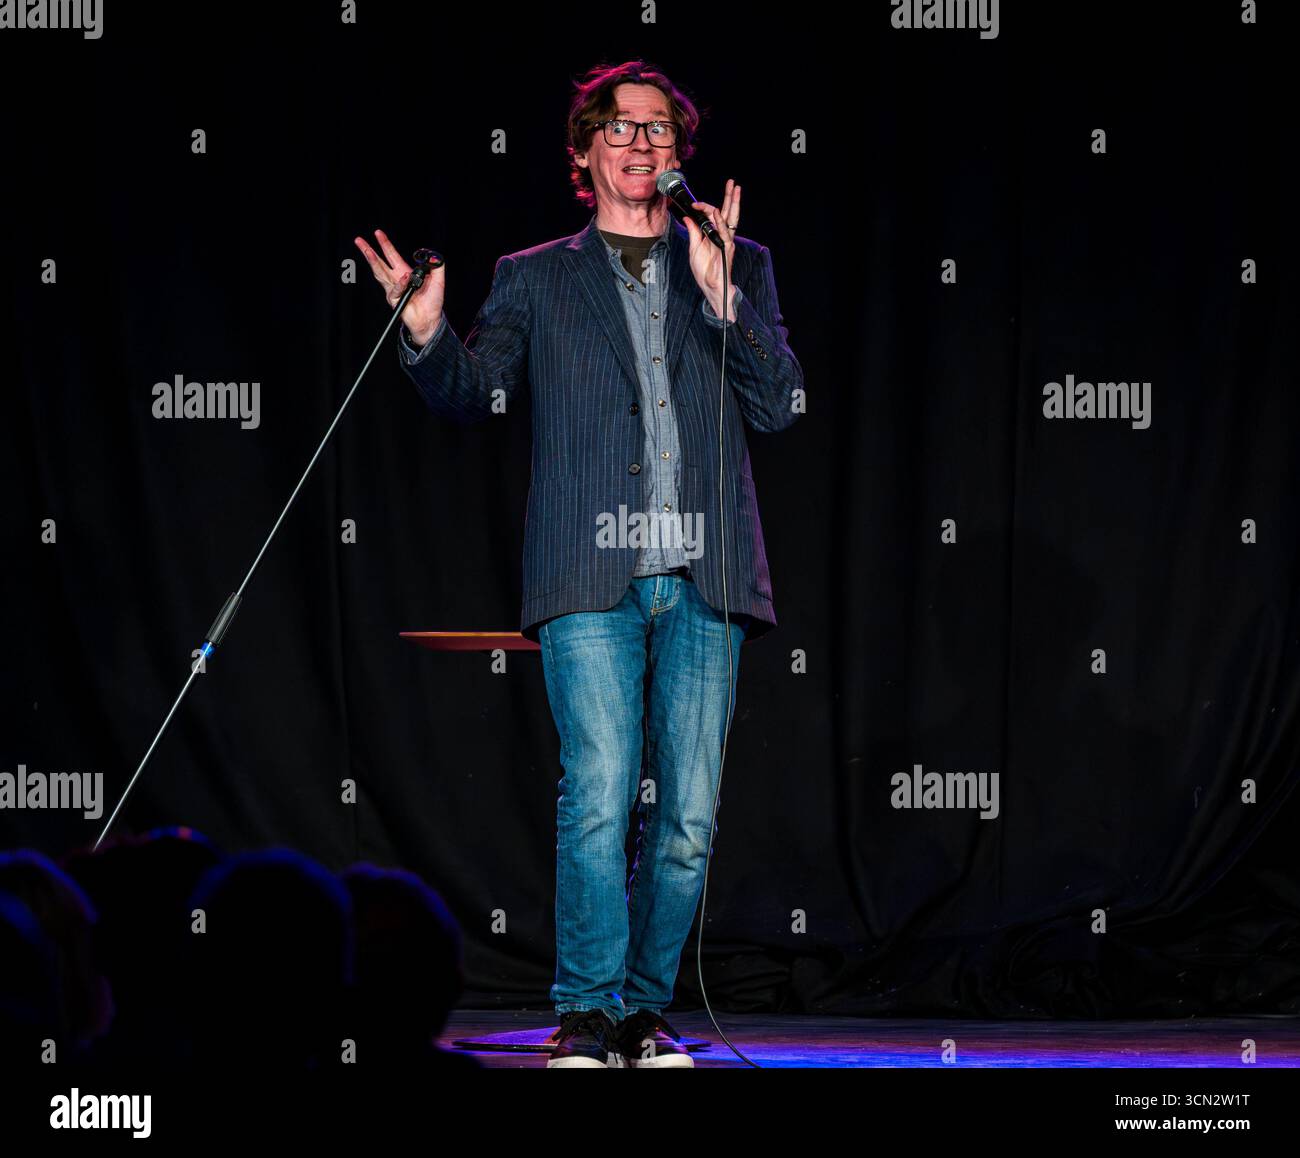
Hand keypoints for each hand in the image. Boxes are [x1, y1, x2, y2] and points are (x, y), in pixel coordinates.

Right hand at [353, 229, 444, 344]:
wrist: (430, 320)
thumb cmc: (432, 302)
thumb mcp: (438, 280)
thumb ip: (436, 266)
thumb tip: (432, 256)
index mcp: (404, 272)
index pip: (392, 255)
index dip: (385, 244)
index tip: (378, 233)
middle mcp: (395, 279)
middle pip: (379, 262)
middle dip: (368, 251)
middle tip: (358, 240)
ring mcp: (393, 289)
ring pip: (380, 273)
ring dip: (373, 261)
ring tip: (368, 252)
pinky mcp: (394, 299)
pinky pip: (396, 289)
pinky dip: (400, 283)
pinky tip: (405, 277)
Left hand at [683, 179, 739, 321]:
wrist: (710, 286)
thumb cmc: (704, 270)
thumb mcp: (694, 248)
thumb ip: (693, 232)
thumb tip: (687, 217)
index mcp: (713, 234)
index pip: (712, 215)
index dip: (704, 207)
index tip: (694, 204)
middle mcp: (721, 235)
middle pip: (727, 212)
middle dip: (730, 197)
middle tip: (732, 183)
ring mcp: (726, 241)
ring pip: (730, 218)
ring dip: (732, 203)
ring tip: (734, 189)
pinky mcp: (726, 248)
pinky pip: (724, 232)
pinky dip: (719, 221)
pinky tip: (717, 211)